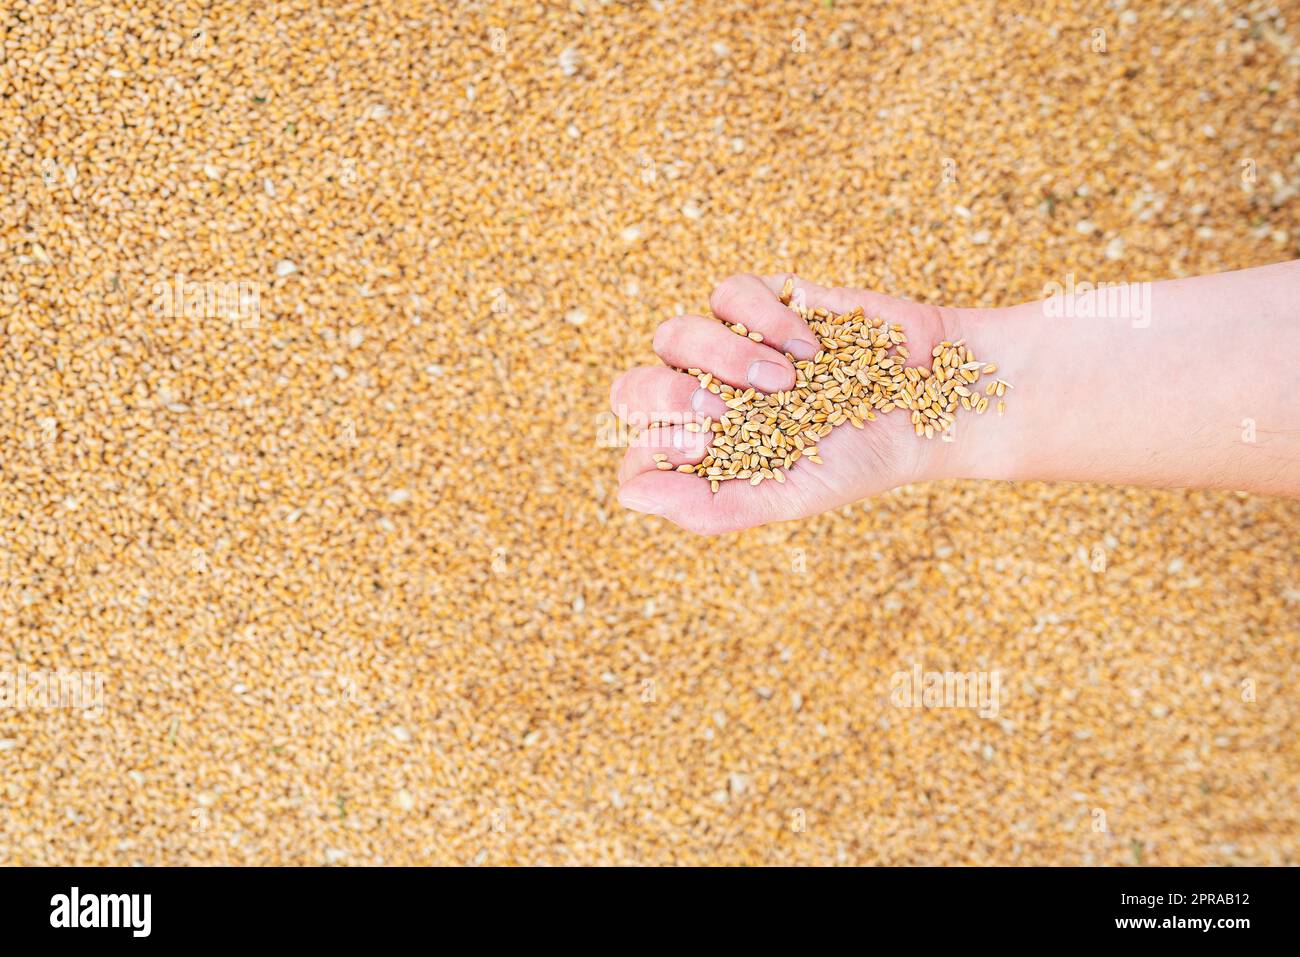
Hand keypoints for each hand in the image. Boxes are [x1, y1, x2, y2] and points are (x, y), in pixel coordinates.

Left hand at [609, 273, 957, 533]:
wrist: (933, 398)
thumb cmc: (862, 459)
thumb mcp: (789, 496)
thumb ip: (711, 509)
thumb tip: (628, 494)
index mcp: (702, 454)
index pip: (635, 450)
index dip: (651, 443)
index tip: (703, 447)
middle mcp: (703, 399)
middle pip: (634, 387)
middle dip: (671, 396)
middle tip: (726, 412)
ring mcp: (728, 346)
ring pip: (673, 335)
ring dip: (725, 357)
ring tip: (787, 381)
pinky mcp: (764, 300)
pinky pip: (728, 293)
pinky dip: (765, 317)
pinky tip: (808, 346)